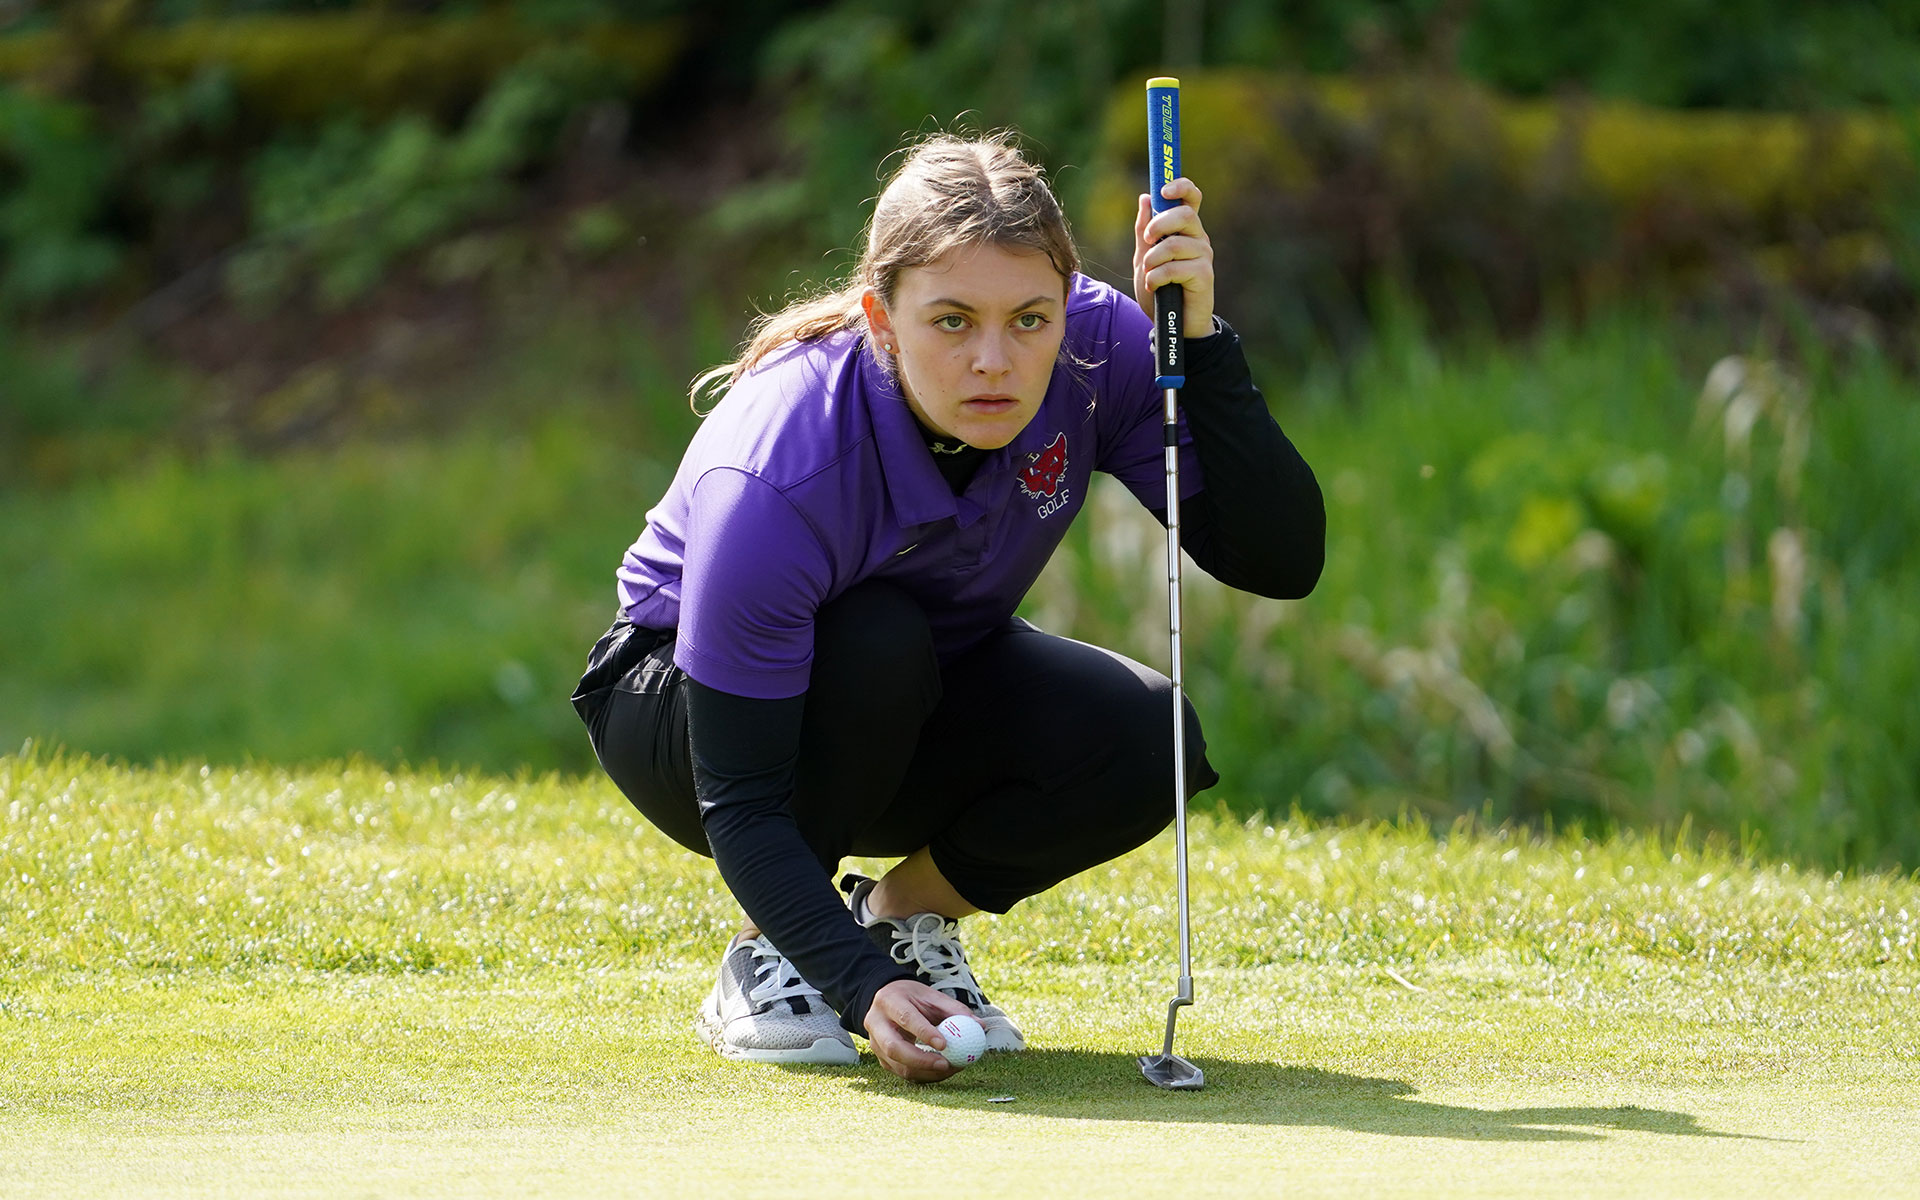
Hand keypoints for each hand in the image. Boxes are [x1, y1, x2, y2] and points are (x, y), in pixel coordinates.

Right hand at [864, 978, 970, 1082]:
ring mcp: (874, 1042)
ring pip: (896, 1064)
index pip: (905, 1018)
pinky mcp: (880, 1057)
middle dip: (921, 1060)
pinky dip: (921, 1074)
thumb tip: (980, 1026)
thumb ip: (955, 1010)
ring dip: (924, 1071)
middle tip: (946, 1064)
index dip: (924, 1033)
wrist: (887, 1000)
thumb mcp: (932, 996)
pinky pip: (900, 1071)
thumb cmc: (912, 998)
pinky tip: (939, 1071)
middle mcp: (876, 1022)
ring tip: (949, 1068)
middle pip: (893, 1047)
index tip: (945, 1044)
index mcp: (889, 1001)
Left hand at [1133, 177, 1214, 339]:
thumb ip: (1144, 230)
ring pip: (1176, 243)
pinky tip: (1154, 286)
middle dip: (1159, 224)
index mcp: (1186, 229)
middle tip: (1147, 239)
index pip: (1192, 197)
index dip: (1181, 186)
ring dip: (1153, 258)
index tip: (1163, 190)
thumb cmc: (1160, 289)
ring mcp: (1204, 256)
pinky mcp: (1204, 276)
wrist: (1172, 324)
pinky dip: (1157, 276)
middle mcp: (1199, 238)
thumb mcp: (1144, 257)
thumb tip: (1145, 198)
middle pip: (1185, 214)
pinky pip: (1175, 267)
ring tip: (1147, 272)